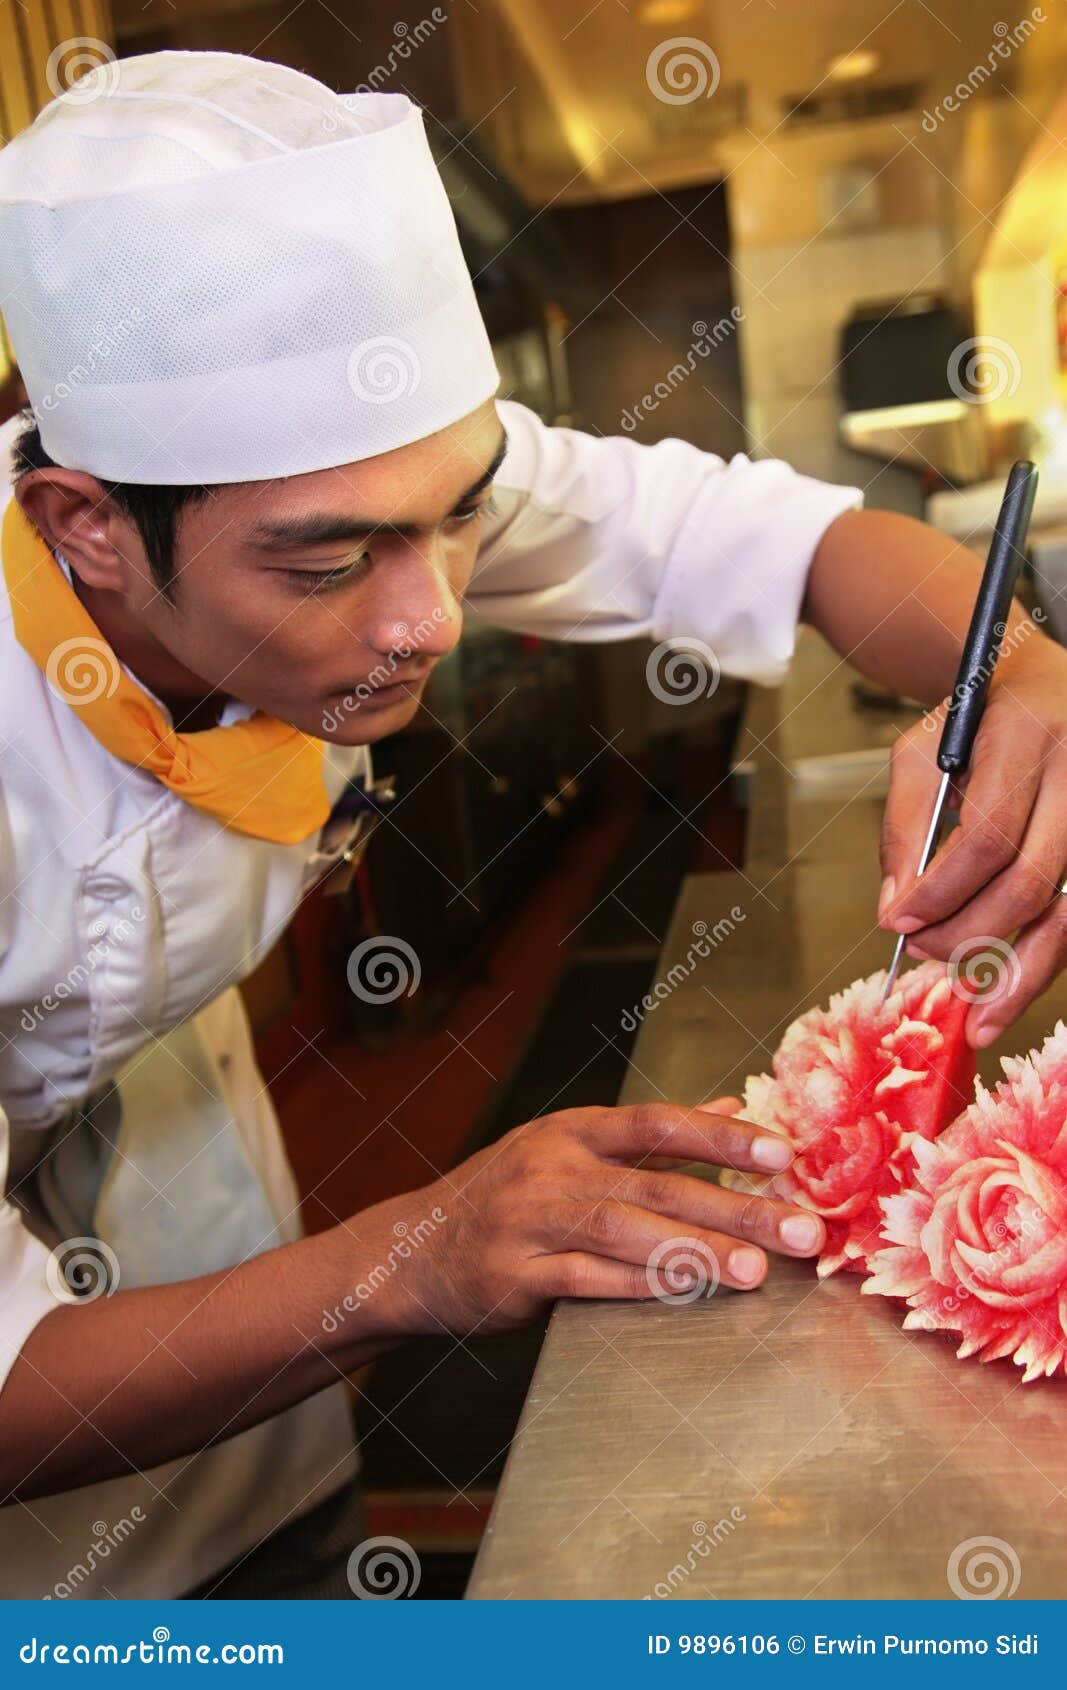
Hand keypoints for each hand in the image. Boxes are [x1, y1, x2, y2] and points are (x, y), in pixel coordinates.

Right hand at [395, 1099, 824, 1334]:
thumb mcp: (569, 1149)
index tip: (781, 1154)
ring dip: (695, 1251)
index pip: (657, 1124)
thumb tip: (732, 1107)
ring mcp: (529, 1219)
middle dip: (735, 1208)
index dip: (722, 1137)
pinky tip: (685, 1293)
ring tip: (756, 1271)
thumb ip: (652, 1137)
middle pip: (656, 1184)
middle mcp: (552, 1167)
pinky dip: (637, 1285)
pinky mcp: (513, 1274)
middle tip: (799, 1229)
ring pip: (623, 1230)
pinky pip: (584, 1280)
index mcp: (572, 1132)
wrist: (412, 1250)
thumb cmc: (506, 1196)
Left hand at [878, 638, 1066, 1046]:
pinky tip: (1009, 994)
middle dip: (971, 934)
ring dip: (1021, 974)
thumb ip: (903, 828)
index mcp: (1028, 737)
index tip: (898, 924)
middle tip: (925, 955)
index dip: (941, 892)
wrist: (1039, 684)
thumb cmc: (974, 721)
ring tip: (979, 1018)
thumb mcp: (920, 753)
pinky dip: (1043, 961)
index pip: (987, 837)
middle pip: (1032, 883)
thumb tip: (895, 911)